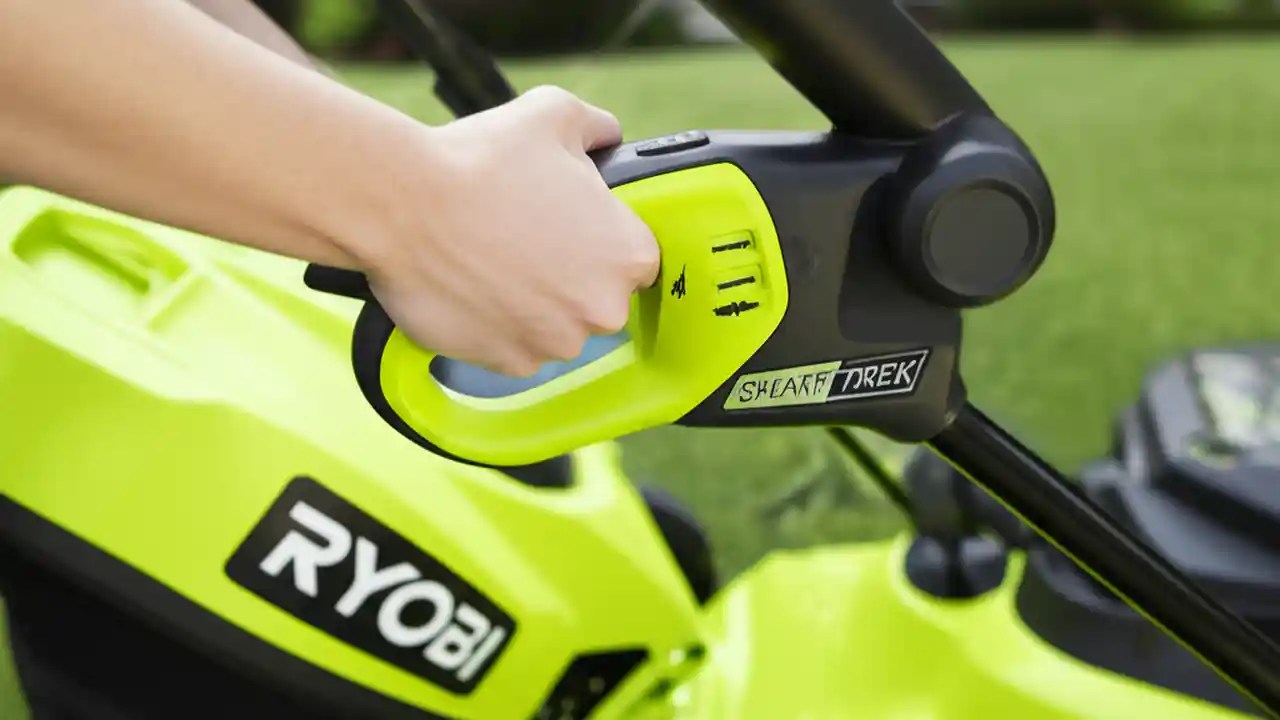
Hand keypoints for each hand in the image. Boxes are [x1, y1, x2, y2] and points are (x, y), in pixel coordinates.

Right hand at [356, 86, 658, 377]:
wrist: (401, 205)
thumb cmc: (479, 162)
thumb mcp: (554, 114)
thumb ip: (598, 126)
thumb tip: (607, 135)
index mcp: (628, 254)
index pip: (636, 260)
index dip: (600, 241)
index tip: (570, 229)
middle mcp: (603, 309)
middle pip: (599, 300)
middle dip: (569, 276)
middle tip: (526, 240)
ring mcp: (556, 343)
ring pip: (556, 327)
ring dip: (534, 304)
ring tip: (493, 260)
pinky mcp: (510, 364)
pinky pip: (515, 348)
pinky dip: (498, 325)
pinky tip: (474, 287)